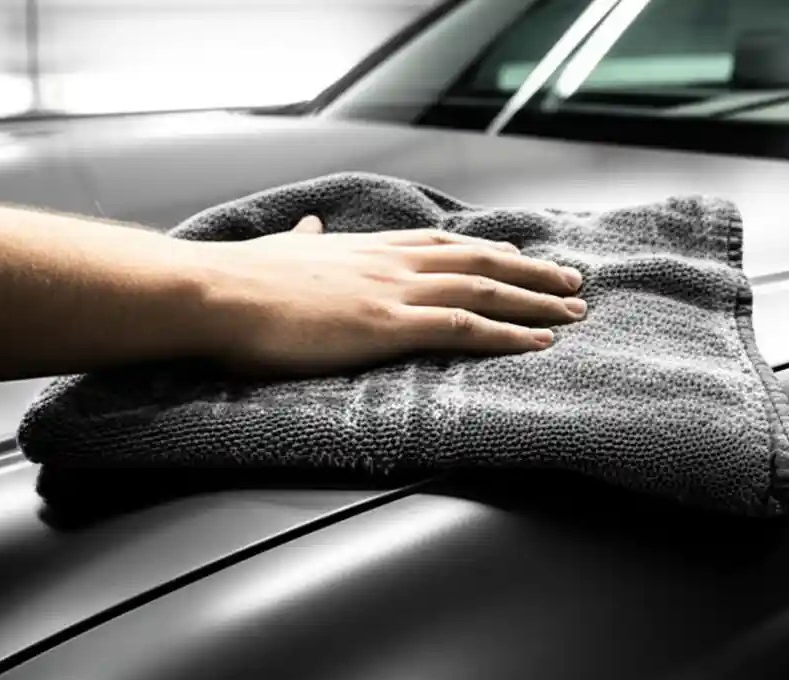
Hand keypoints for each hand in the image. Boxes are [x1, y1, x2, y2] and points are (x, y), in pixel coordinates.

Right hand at [189, 216, 585, 375]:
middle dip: (531, 273)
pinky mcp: (388, 326)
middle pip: (480, 262)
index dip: (489, 250)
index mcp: (367, 248)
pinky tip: (538, 343)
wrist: (215, 294)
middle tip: (572, 283)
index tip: (520, 254)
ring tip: (574, 313)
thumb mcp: (279, 249)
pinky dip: (508, 335)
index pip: (443, 244)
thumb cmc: (239, 280)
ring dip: (536, 302)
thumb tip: (307, 227)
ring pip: (484, 291)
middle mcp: (391, 262)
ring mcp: (393, 292)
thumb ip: (303, 240)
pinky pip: (464, 328)